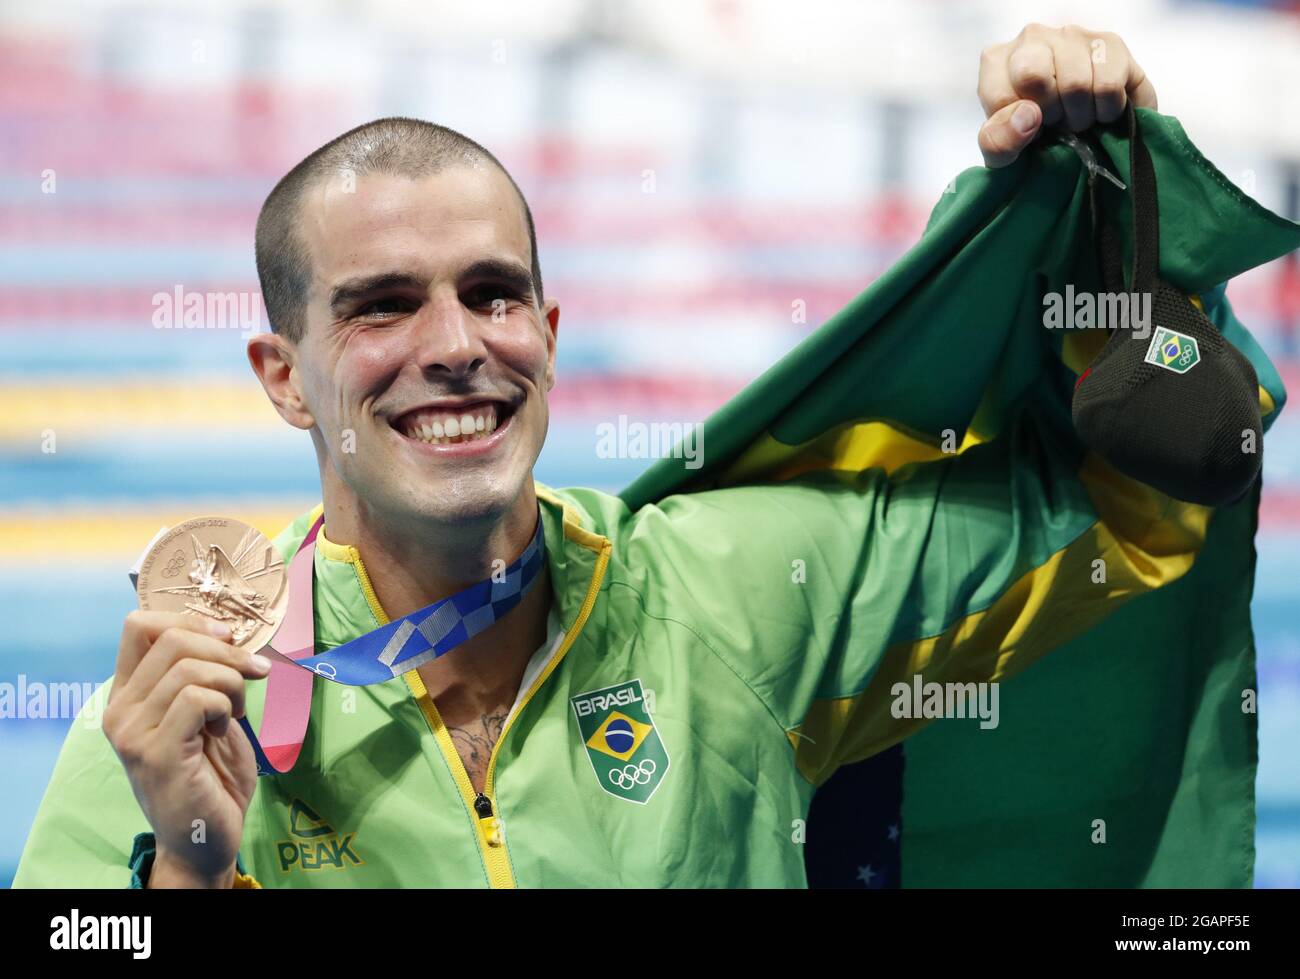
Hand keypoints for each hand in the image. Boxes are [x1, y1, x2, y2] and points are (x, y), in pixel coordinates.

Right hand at [103, 611, 271, 886]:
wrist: (205, 839)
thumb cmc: (210, 776)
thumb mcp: (207, 712)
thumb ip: (203, 673)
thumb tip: (227, 630)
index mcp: (127, 694)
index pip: (139, 625)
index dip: (191, 620)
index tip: (229, 639)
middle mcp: (119, 710)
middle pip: (169, 638)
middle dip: (225, 650)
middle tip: (252, 674)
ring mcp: (132, 732)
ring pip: (189, 667)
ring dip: (231, 681)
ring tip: (237, 712)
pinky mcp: (156, 752)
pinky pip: (198, 698)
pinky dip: (226, 705)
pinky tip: (225, 729)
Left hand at [977, 23, 1157, 167]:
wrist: (1083, 142)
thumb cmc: (1035, 139)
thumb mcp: (1004, 154)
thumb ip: (998, 142)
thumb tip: (1026, 115)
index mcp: (996, 62)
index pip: (1000, 96)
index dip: (1018, 125)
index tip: (1028, 129)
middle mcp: (1031, 39)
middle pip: (1032, 75)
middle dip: (1048, 113)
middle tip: (1054, 122)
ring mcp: (1071, 35)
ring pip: (1075, 82)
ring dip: (1079, 117)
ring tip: (1077, 116)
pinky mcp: (1109, 43)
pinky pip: (1107, 84)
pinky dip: (1106, 111)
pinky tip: (1100, 109)